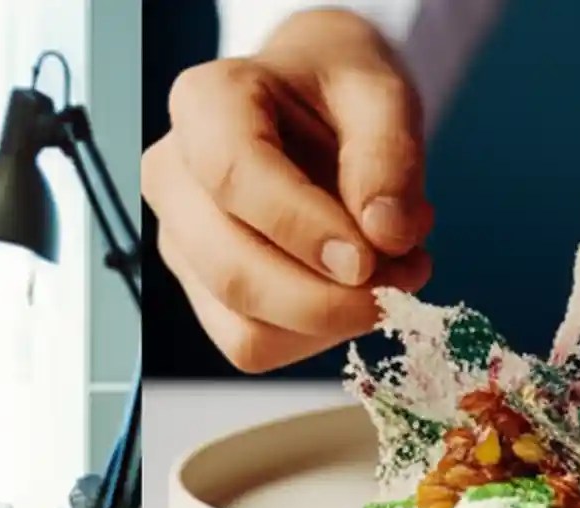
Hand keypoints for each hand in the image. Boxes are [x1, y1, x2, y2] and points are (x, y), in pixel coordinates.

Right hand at [142, 9, 432, 372]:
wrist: (311, 101)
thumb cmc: (337, 90)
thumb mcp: (380, 93)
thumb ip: (388, 156)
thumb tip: (388, 237)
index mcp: (203, 104)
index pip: (234, 178)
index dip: (302, 229)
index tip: (370, 259)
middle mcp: (172, 177)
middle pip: (233, 272)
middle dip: (328, 301)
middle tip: (407, 278)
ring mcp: (180, 241)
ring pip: (244, 328)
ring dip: (332, 323)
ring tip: (393, 275)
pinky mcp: (201, 290)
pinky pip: (255, 345)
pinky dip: (319, 336)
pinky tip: (356, 291)